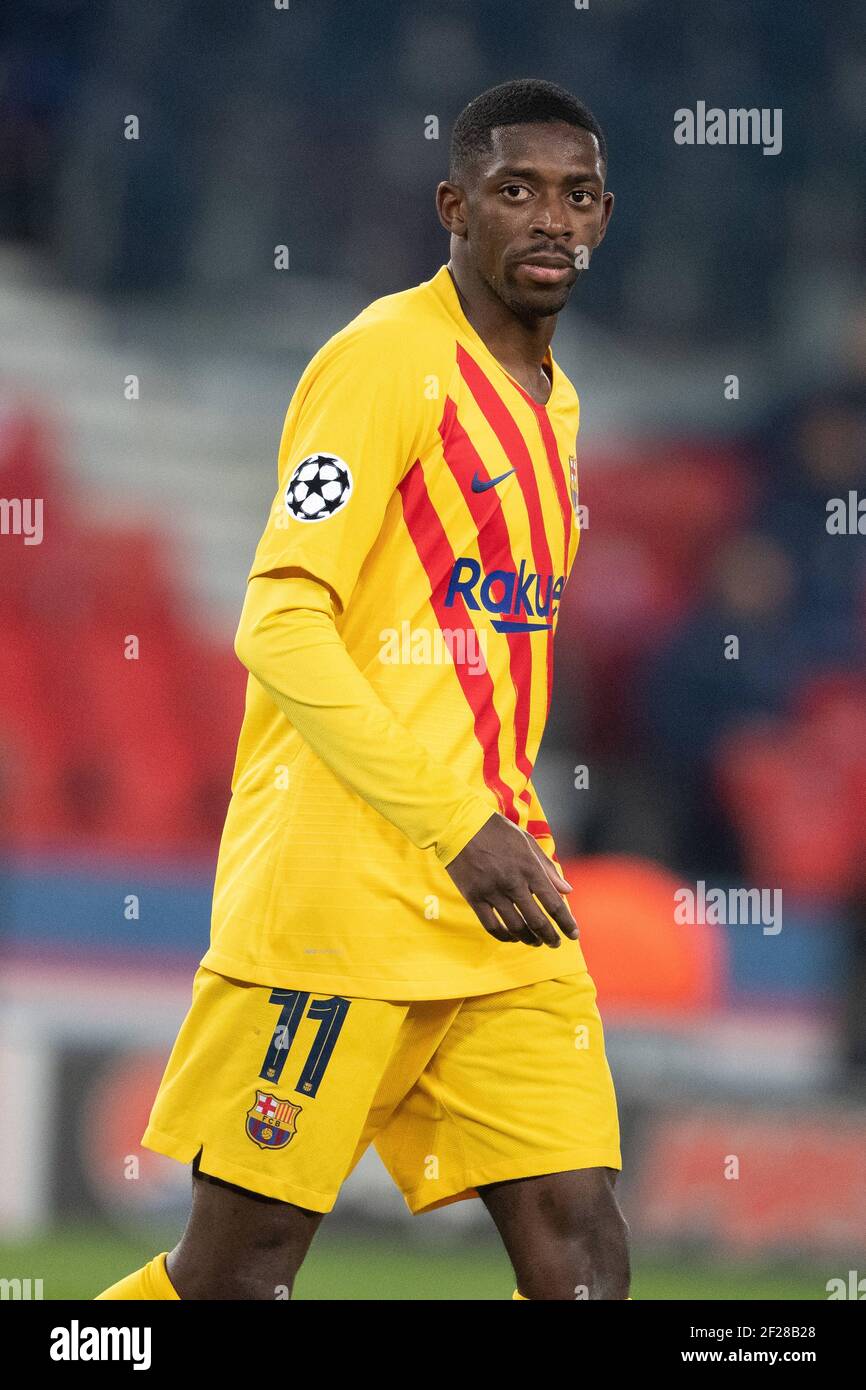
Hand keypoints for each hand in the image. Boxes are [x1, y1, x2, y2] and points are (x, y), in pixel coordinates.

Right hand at [444, 812, 578, 947]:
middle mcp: (512, 882)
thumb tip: (567, 890)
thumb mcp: (527, 842)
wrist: (460, 824)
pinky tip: (512, 937)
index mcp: (529, 867)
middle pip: (537, 921)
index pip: (554, 903)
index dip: (566, 923)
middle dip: (550, 937)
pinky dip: (504, 936)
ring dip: (529, 939)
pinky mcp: (474, 897)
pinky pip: (491, 926)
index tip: (573, 934)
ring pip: (515, 927)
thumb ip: (547, 867)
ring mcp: (492, 891)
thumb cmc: (497, 830)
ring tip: (536, 942)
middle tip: (555, 943)